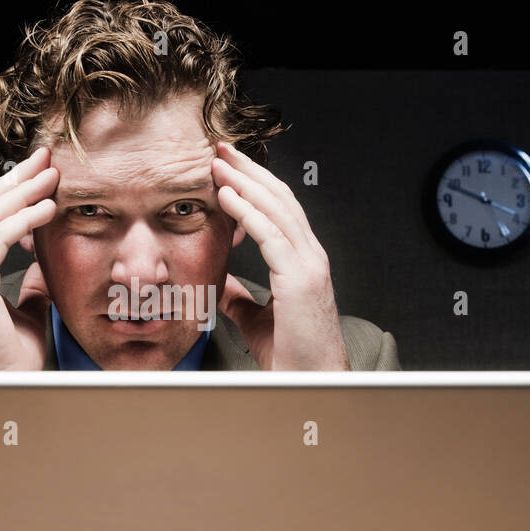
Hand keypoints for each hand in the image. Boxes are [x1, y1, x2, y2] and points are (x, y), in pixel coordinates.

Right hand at [0, 147, 59, 369]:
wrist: (4, 387)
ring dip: (24, 193)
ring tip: (52, 177)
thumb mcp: (28, 309)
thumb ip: (31, 282)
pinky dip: (23, 221)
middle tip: (46, 160)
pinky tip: (47, 210)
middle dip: (18, 180)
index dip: (12, 191)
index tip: (40, 173)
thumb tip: (44, 261)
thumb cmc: (12, 358)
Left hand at [211, 140, 349, 369]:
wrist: (311, 382)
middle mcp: (310, 255)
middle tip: (220, 148)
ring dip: (244, 181)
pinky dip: (248, 211)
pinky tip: (227, 196)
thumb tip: (220, 281)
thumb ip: (241, 295)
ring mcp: (308, 264)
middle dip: (248, 170)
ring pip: (276, 208)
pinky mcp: (300, 277)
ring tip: (218, 162)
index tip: (226, 167)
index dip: (253, 184)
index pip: (278, 209)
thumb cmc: (291, 354)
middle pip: (279, 198)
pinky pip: (270, 234)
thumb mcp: (256, 317)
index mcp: (302, 260)